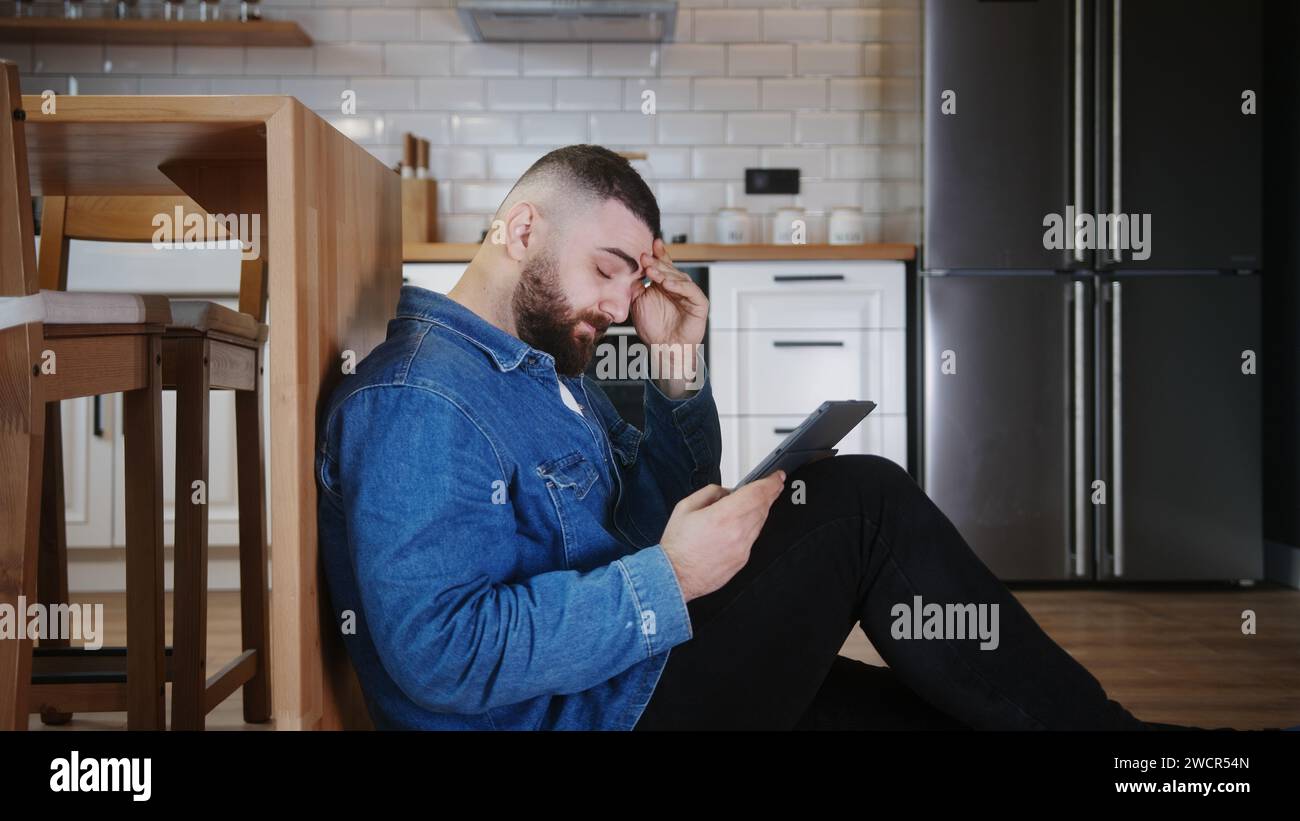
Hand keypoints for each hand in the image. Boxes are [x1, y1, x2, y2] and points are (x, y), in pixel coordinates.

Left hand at [632, 238, 707, 348]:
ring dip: (665, 273)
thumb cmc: (653, 329)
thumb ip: (635, 287)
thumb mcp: (638, 303)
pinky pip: (690, 291)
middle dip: (658, 262)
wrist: (664, 348)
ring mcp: (689, 294)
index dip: (658, 255)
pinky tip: (667, 284)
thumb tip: (631, 271)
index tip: (650, 244)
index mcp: (664, 285)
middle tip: (645, 258)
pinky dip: (679, 286)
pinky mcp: (699, 303)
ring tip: (652, 271)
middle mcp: (677, 287)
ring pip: (680, 277)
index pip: (663, 266)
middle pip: (670, 269)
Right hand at [659, 470, 786, 601]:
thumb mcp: (686, 507)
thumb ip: (711, 493)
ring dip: (762, 510)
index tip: (777, 477)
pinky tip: (743, 524)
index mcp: (723, 516)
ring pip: (760, 523)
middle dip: (770, 494)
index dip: (771, 483)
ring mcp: (742, 549)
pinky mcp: (742, 561)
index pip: (757, 494)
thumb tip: (727, 492)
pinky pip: (753, 538)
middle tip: (774, 485)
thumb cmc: (677, 546)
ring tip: (756, 502)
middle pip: (763, 507)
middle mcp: (737, 533)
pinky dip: (752, 527)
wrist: (675, 576)